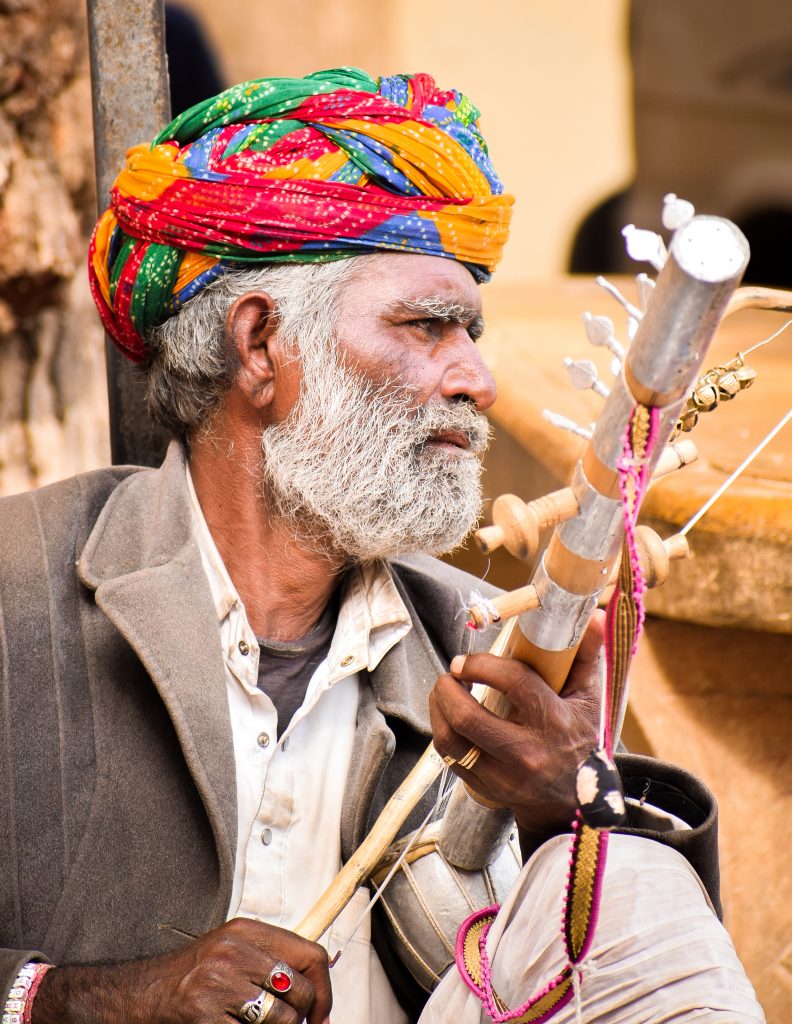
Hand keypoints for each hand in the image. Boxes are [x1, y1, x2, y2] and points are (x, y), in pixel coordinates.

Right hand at [32, 918, 330, 1023]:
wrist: (140, 994)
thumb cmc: (192, 977)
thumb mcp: (233, 952)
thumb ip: (271, 960)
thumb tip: (318, 996)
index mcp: (247, 930)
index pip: (311, 954)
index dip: (324, 990)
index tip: (322, 1014)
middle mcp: (235, 950)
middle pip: (300, 990)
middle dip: (305, 1018)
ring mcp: (218, 982)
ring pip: (282, 1019)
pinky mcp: (204, 1013)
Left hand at [429, 612, 603, 842]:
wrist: (572, 799)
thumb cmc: (579, 736)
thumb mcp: (589, 697)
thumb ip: (587, 655)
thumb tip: (592, 615)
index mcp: (555, 723)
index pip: (513, 683)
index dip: (482, 664)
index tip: (466, 659)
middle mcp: (528, 753)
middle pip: (469, 717)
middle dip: (448, 688)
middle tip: (450, 672)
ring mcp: (503, 776)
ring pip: (451, 739)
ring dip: (437, 707)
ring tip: (443, 689)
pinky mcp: (485, 788)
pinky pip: (449, 756)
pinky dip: (441, 729)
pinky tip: (446, 714)